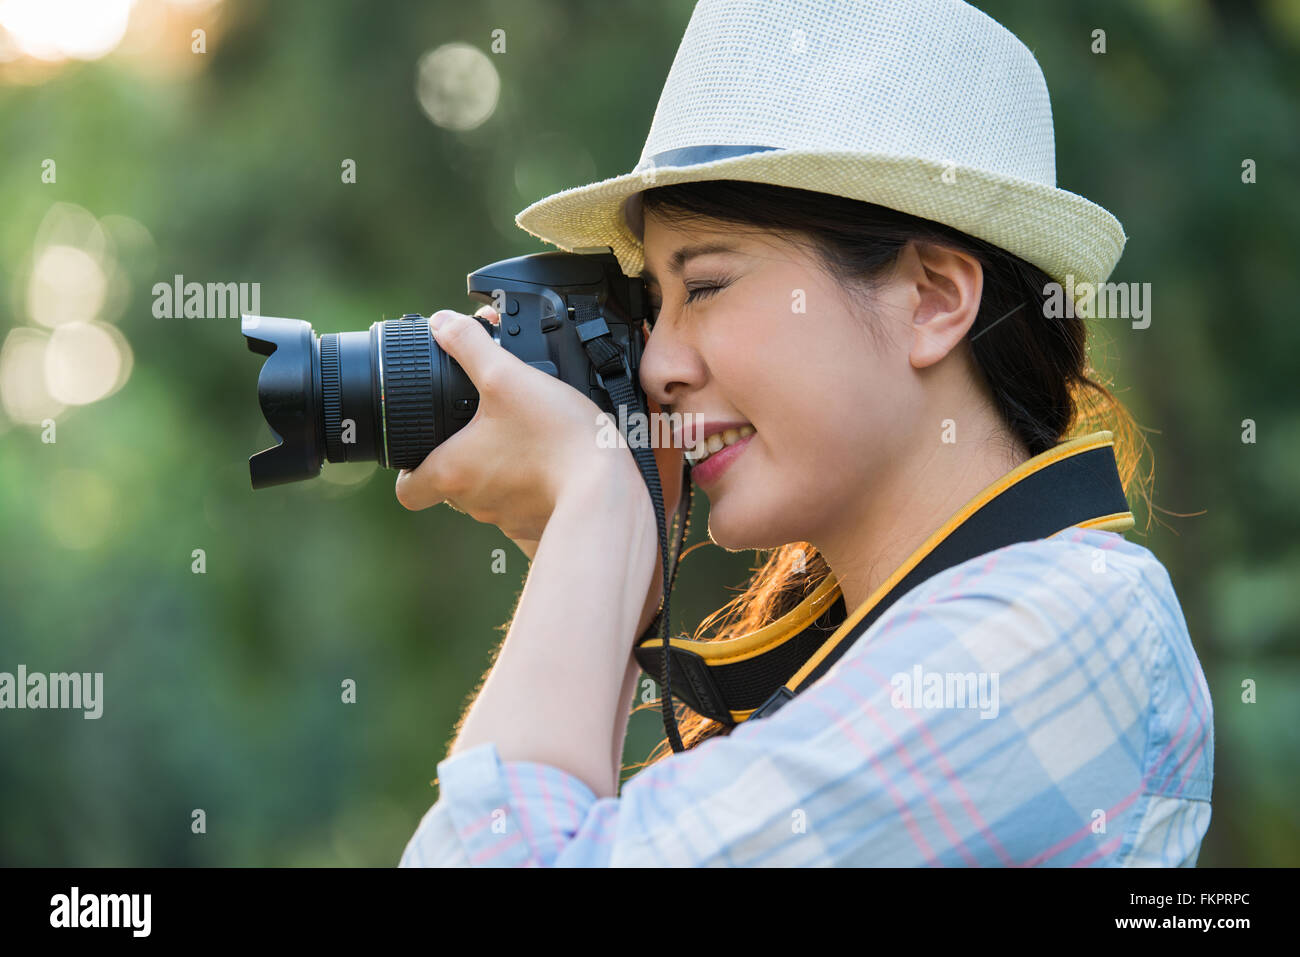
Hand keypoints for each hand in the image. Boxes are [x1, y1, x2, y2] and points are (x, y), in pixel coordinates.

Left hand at [393, 307, 681, 568]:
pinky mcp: (537, 528)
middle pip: (452, 487)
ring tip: (526, 441)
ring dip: (500, 473)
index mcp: (453, 472)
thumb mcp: (508, 376)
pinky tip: (552, 468)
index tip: (423, 451)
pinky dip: (532, 492)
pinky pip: (525, 511)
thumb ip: (470, 345)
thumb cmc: (555, 438)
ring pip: (490, 497)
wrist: (606, 492)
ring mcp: (507, 520)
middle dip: (463, 460)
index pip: (407, 490)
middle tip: (485, 429)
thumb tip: (442, 323)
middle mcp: (475, 503)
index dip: (409, 471)